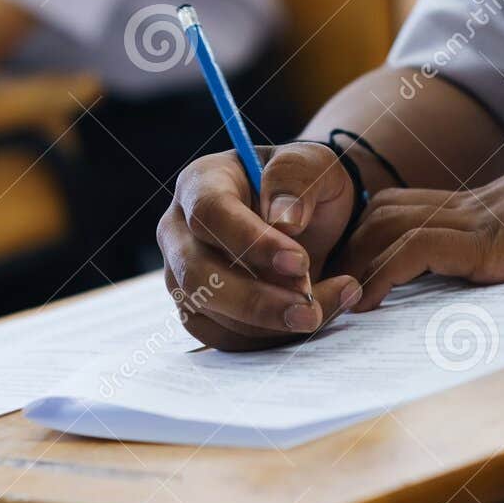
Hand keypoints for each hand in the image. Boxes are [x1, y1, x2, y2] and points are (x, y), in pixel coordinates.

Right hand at [158, 143, 363, 350]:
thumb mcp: (312, 164)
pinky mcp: (196, 309)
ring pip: (209, 313)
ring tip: (324, 306)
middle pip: (197, 274)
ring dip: (270, 322)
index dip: (251, 241)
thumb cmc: (303, 186)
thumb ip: (297, 178)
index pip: (209, 213)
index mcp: (201, 182)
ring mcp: (181, 273)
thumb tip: (284, 222)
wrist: (303, 218)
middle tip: (310, 309)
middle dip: (257, 300)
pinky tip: (305, 317)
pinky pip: (222, 337)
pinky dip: (266, 338)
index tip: (299, 262)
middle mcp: (178, 229)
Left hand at [338, 139, 503, 309]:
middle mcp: (464, 206)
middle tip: (325, 282)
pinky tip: (368, 302)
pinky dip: (383, 275)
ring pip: (387, 229)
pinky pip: (413, 252)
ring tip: (335, 297)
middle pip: (380, 214)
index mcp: (475, 203)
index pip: (399, 205)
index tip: (347, 261)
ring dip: (354, 264)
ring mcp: (470, 221)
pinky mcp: (482, 241)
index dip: (368, 229)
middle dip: (347, 246)